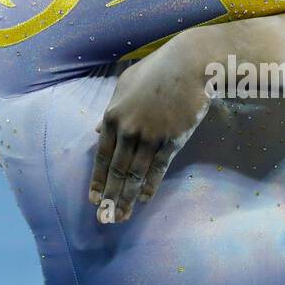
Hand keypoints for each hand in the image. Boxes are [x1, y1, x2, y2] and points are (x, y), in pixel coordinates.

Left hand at [88, 33, 211, 222]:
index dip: (98, 181)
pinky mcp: (172, 140)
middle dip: (110, 197)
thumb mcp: (126, 85)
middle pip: (117, 171)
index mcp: (113, 115)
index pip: (102, 156)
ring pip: (135, 175)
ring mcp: (150, 136)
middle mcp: (128, 129)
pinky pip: (158, 169)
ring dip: (128, 198)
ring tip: (122, 217)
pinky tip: (144, 200)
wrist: (190, 65)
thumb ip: (111, 110)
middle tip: (105, 219)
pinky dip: (150, 187)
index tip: (94, 200)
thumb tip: (96, 131)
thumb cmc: (157, 70)